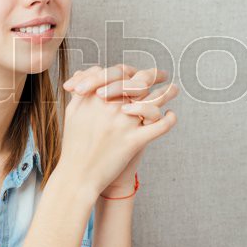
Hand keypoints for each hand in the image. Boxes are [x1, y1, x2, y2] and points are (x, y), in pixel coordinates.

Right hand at [63, 65, 178, 197]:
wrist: (77, 175)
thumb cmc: (74, 144)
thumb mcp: (73, 113)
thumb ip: (82, 91)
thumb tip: (88, 72)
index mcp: (94, 97)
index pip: (118, 73)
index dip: (132, 70)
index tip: (140, 71)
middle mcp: (109, 106)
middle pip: (137, 82)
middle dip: (153, 75)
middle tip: (162, 74)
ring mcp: (122, 124)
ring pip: (152, 101)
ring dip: (166, 93)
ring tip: (174, 89)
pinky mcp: (133, 141)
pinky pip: (159, 126)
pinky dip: (169, 119)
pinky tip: (171, 115)